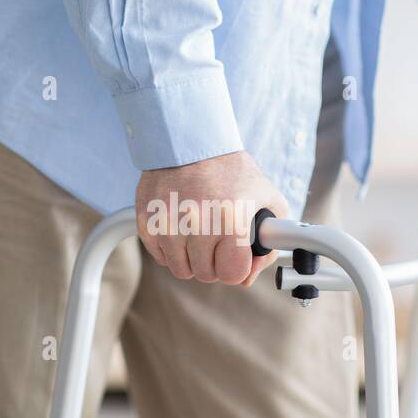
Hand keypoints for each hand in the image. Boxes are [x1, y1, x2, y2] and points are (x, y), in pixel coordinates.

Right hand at [135, 151, 288, 285]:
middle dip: (214, 262)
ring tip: (198, 233)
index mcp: (231, 218)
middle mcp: (198, 222)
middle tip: (217, 240)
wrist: (192, 140)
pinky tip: (180, 228)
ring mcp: (169, 222)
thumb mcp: (267, 199)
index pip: (232, 274)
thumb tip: (249, 277)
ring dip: (191, 258)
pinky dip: (170, 248)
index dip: (237, 267)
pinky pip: (159, 255)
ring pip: (180, 269)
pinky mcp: (147, 219)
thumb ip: (269, 243)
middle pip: (205, 274)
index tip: (236, 255)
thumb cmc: (232, 171)